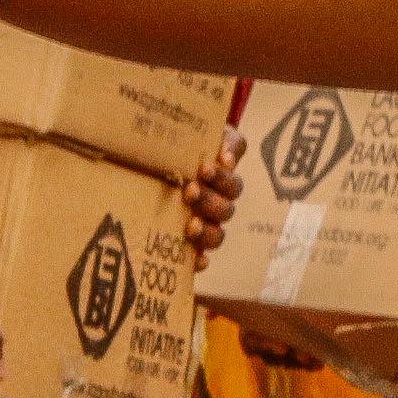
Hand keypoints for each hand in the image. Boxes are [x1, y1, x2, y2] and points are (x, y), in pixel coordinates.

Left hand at [180, 126, 243, 265]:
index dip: (222, 179)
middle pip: (226, 211)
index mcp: (223, 184)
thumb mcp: (211, 136)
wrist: (165, 158)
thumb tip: (227, 157)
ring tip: (190, 224)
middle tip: (189, 190)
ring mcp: (203, 227)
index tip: (204, 169)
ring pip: (217, 236)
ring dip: (207, 231)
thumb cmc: (191, 147)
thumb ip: (226, 141)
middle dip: (209, 201)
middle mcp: (216, 208)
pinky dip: (200, 261)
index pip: (232, 185)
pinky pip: (199, 259)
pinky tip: (196, 261)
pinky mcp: (187, 245)